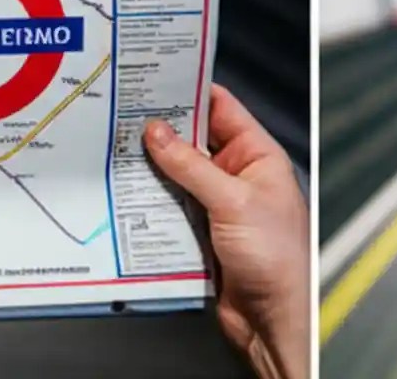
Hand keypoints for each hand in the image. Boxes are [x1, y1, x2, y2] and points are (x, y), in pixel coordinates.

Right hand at [144, 85, 308, 378]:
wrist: (274, 318)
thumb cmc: (278, 259)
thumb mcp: (234, 201)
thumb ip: (193, 166)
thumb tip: (159, 133)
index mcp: (259, 156)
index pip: (222, 109)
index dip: (191, 91)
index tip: (157, 78)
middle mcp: (238, 175)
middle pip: (193, 141)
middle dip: (162, 131)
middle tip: (125, 117)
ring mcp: (218, 204)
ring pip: (177, 175)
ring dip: (152, 169)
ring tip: (118, 152)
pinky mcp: (201, 232)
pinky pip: (170, 207)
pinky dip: (150, 201)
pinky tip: (127, 194)